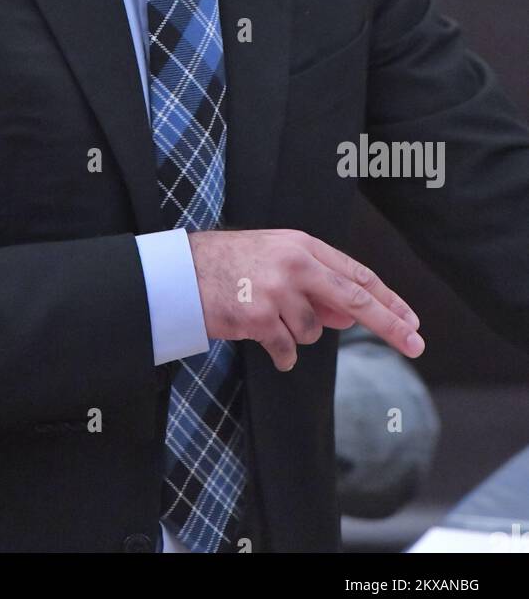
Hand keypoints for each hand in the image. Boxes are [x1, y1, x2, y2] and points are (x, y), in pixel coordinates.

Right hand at [188, 228, 423, 371]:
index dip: (388, 299)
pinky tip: (260, 338)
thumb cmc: (230, 266)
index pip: (357, 273)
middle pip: (355, 299)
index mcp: (302, 245)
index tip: (411, 319)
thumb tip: (351, 315)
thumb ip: (315, 283)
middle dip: (390, 324)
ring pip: (312, 331)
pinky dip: (279, 353)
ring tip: (264, 316)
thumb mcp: (276, 261)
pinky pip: (287, 350)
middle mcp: (295, 263)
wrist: (182, 272)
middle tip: (416, 343)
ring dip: (295, 333)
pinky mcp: (260, 317)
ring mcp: (278, 290)